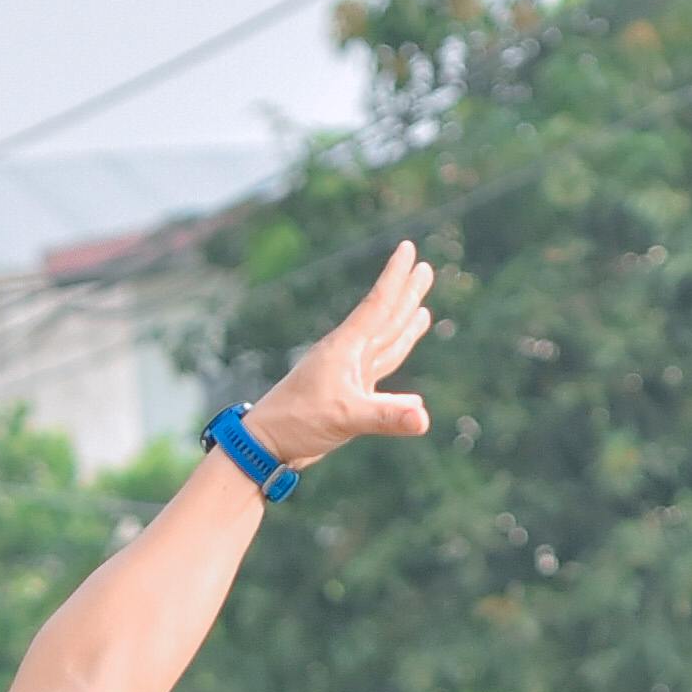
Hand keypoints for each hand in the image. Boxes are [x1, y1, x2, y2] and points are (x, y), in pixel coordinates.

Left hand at [245, 240, 435, 474]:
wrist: (266, 443)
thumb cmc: (298, 423)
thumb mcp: (345, 418)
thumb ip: (385, 416)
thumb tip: (422, 419)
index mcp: (346, 348)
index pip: (377, 305)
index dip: (395, 277)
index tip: (407, 248)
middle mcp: (348, 355)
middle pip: (385, 318)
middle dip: (406, 294)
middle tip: (425, 267)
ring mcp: (348, 374)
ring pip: (385, 342)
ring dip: (403, 324)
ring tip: (421, 307)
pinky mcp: (347, 393)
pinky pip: (380, 369)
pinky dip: (395, 358)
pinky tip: (405, 362)